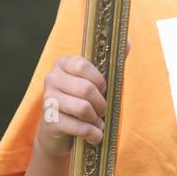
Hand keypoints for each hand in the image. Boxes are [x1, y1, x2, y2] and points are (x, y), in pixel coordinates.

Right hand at [35, 41, 130, 156]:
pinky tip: (95, 135)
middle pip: (85, 88)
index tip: (104, 88)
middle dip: (101, 103)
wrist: (60, 131)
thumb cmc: (83, 100)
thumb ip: (112, 61)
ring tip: (98, 122)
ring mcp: (48, 100)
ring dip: (97, 119)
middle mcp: (51, 78)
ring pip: (83, 108)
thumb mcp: (97, 81)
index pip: (83, 64)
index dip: (98, 79)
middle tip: (103, 110)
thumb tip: (128, 40)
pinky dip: (92, 133)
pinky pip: (78, 126)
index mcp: (63, 64)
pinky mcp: (49, 121)